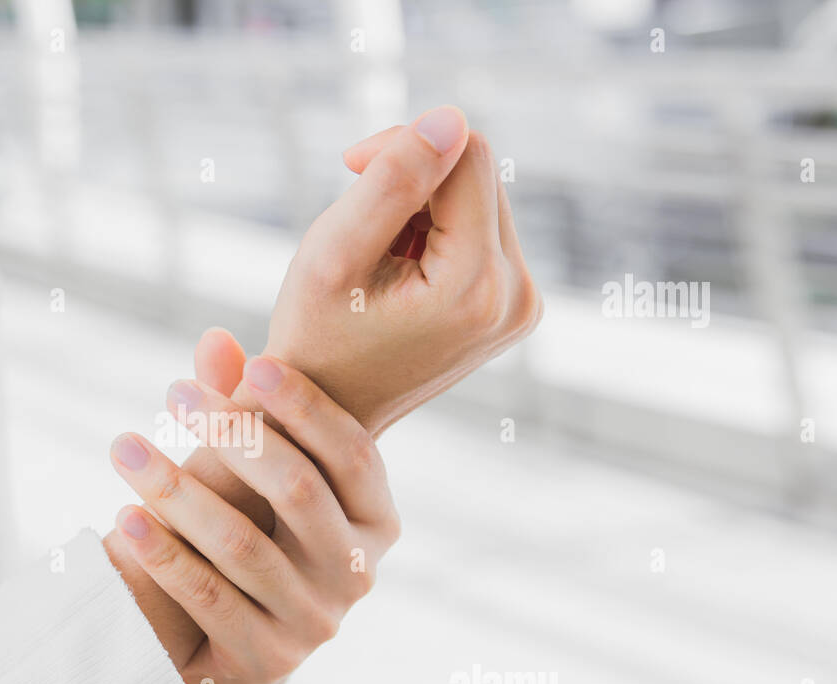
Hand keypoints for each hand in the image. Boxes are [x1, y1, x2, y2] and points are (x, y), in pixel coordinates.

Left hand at [108, 357, 398, 683]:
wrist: (232, 655)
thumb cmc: (254, 539)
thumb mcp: (258, 479)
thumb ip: (246, 412)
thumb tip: (214, 339)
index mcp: (375, 520)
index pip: (352, 452)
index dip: (306, 406)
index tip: (254, 364)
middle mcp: (357, 572)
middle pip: (296, 489)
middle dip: (233, 432)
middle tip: (173, 391)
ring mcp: (315, 620)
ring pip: (240, 541)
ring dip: (175, 488)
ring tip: (124, 447)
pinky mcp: (267, 657)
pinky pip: (206, 595)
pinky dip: (163, 553)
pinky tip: (125, 517)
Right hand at [265, 105, 541, 435]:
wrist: (324, 414)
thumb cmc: (315, 337)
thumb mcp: (333, 252)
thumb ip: (391, 180)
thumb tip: (450, 117)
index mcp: (477, 285)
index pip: (465, 154)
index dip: (403, 145)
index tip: (349, 170)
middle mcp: (518, 297)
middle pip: (477, 174)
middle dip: (415, 185)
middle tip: (362, 235)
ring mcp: (522, 306)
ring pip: (478, 198)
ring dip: (423, 210)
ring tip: (379, 263)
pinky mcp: (514, 306)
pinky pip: (481, 231)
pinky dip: (437, 235)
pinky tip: (401, 276)